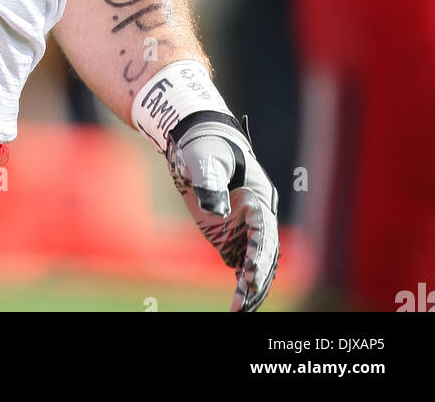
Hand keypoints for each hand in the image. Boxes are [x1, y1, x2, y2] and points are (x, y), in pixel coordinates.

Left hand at [165, 112, 278, 311]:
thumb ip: (209, 180)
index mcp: (258, 198)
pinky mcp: (231, 238)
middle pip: (264, 254)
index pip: (264, 232)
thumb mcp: (205, 159)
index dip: (261, 254)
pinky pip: (241, 266)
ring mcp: (245, 231)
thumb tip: (215, 209)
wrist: (192, 146)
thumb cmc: (203, 147)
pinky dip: (242, 285)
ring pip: (255, 265)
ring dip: (251, 288)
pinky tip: (238, 305)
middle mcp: (257, 218)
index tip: (252, 274)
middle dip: (258, 279)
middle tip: (246, 301)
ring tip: (240, 311)